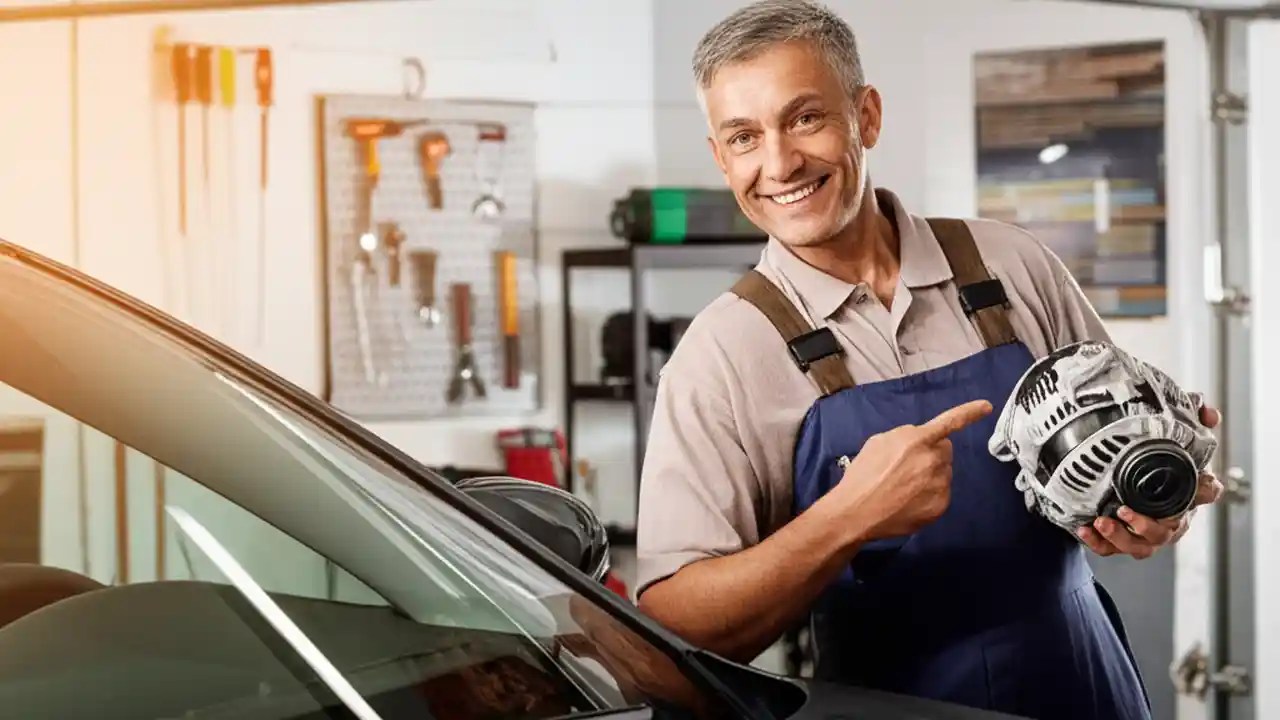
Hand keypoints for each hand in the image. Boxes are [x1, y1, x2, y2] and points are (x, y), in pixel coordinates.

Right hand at [837, 399, 993, 541]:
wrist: (856, 513)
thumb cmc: (862, 475)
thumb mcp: (878, 443)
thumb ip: (904, 437)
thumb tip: (918, 441)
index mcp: (916, 440)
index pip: (949, 421)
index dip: (969, 412)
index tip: (987, 406)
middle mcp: (933, 460)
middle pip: (945, 450)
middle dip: (931, 454)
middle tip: (908, 467)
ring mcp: (939, 484)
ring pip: (944, 472)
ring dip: (931, 475)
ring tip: (904, 487)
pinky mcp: (941, 505)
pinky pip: (942, 493)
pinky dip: (930, 495)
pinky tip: (909, 501)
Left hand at [1078, 403, 1225, 558]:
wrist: (1112, 468)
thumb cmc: (1148, 456)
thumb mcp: (1167, 432)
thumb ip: (1188, 416)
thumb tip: (1207, 412)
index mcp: (1185, 492)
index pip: (1207, 492)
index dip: (1206, 490)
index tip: (1195, 483)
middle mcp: (1169, 517)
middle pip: (1167, 531)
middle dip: (1146, 525)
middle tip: (1125, 510)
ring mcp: (1143, 531)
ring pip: (1140, 546)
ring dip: (1121, 537)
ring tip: (1102, 522)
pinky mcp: (1119, 538)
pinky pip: (1111, 549)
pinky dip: (1098, 543)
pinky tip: (1085, 530)